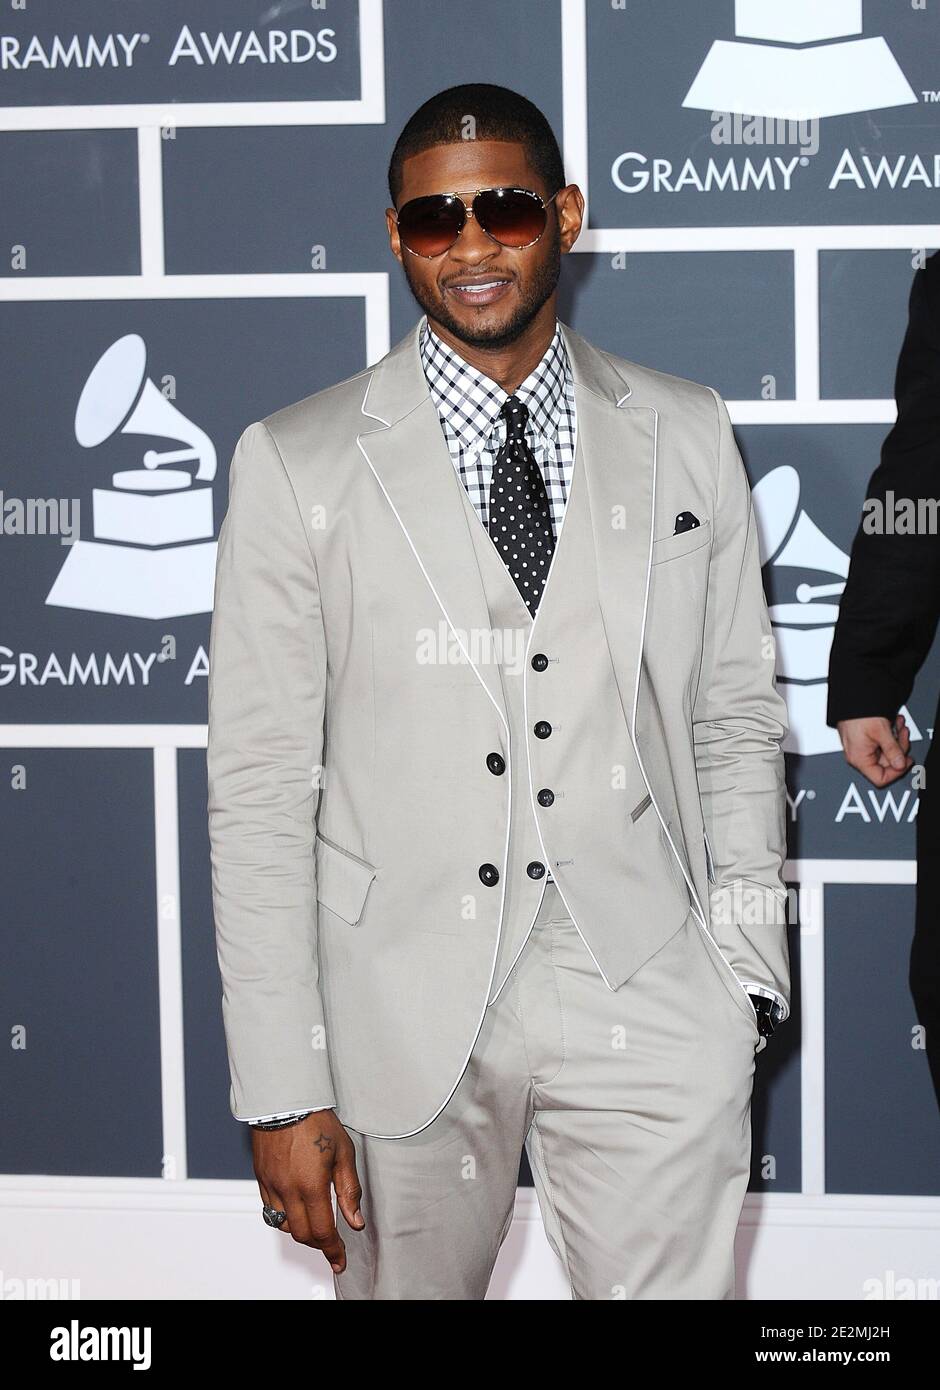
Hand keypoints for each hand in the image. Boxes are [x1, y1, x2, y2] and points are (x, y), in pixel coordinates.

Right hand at [252, 1110, 363, 1272]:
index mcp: (311, 1186)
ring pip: (283, 1225)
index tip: (339, 1260)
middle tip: (331, 1242)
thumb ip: (349, 1190)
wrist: (285, 1100)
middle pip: (301, 1234)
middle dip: (318, 1243)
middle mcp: (288, 1190)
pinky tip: (296, 1207)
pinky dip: (284, 1216)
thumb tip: (355, 1220)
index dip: (332, 1250)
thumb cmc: (316, 1121)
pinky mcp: (261, 1178)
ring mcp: (271, 1185)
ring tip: (315, 1224)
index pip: (322, 1232)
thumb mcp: (344, 1153)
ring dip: (300, 1230)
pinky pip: (269, 1209)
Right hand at [836, 714, 912, 786]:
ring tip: (899, 726)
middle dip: (898, 750)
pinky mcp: (862, 740)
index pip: (880, 779)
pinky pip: (879, 744)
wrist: (851, 699)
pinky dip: (889, 735)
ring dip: (896, 740)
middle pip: (885, 764)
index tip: (905, 762)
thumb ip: (893, 751)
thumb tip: (900, 764)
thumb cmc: (858, 714)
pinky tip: (893, 724)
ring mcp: (860, 748)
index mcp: (859, 759)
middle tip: (903, 736)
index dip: (896, 772)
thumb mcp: (881, 732)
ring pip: (884, 752)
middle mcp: (857, 756)